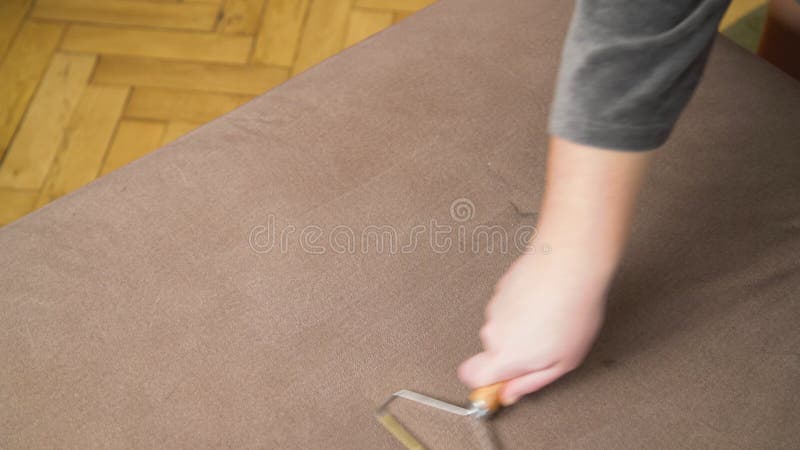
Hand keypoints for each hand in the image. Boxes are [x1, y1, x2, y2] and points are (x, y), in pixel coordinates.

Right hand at [458, 244, 612, 404]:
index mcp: (505, 355)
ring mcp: (494, 308)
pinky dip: (521, 308)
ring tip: (549, 320)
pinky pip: (506, 308)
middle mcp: (492, 332)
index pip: (470, 376)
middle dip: (512, 353)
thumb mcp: (562, 363)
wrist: (569, 264)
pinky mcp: (500, 289)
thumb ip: (530, 383)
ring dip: (520, 329)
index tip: (501, 384)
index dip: (483, 384)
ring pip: (501, 329)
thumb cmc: (571, 310)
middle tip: (542, 346)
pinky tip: (544, 303)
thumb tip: (511, 393)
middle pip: (491, 352)